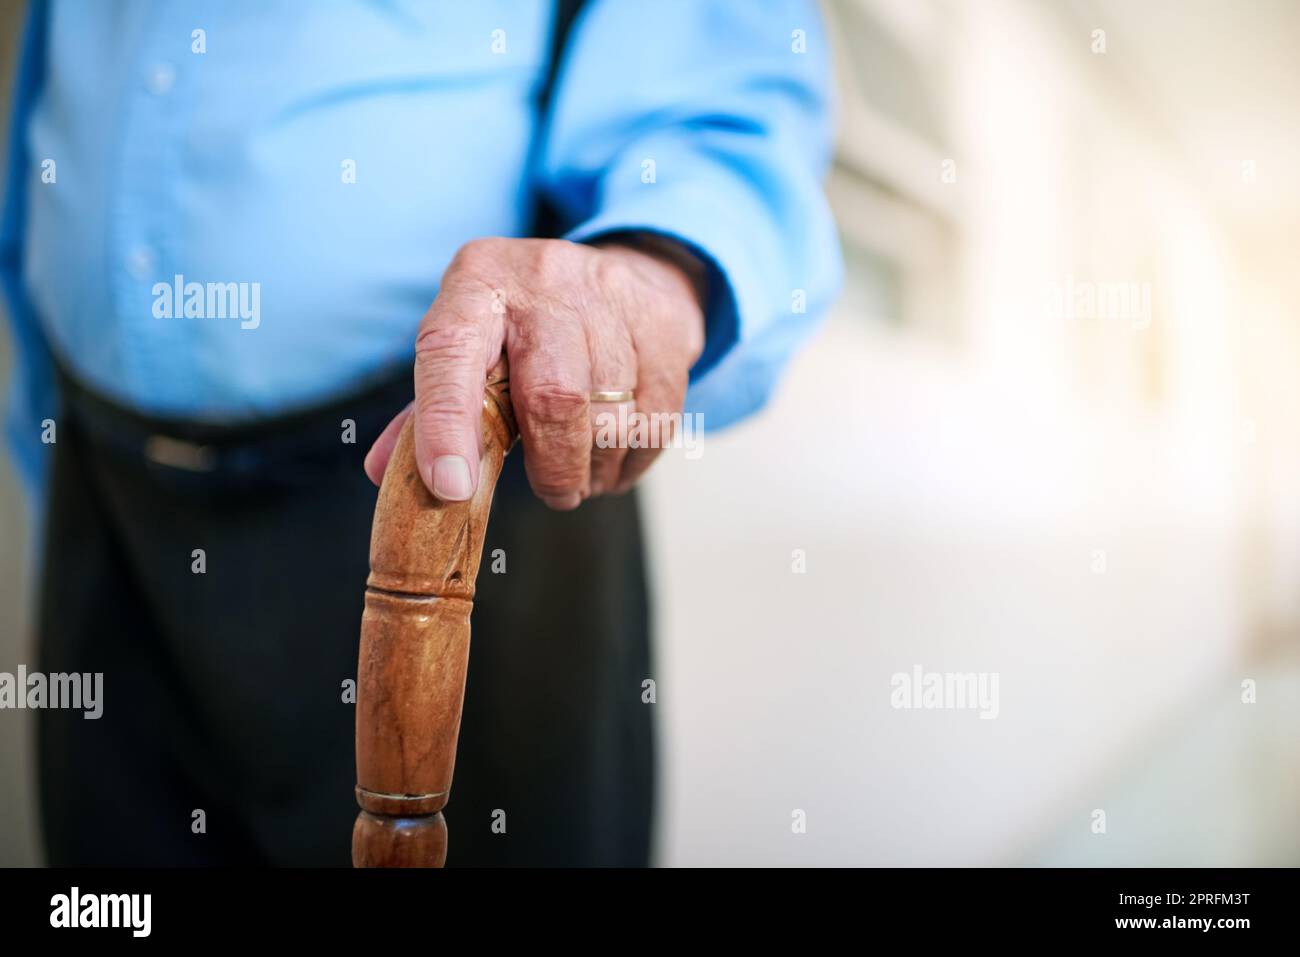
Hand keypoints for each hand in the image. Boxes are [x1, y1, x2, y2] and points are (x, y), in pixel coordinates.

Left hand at [364, 236, 706, 508]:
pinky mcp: (664, 322)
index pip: (450, 354)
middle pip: (555, 396)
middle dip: (555, 467)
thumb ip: (428, 410)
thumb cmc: (527, 328)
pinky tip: (617, 458)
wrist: (621, 273)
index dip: (445, 425)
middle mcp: (543, 278)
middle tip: (555, 493)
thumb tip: (387, 474)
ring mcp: (610, 295)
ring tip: (585, 475)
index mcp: (476, 283)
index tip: (450, 487)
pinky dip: (634, 458)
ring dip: (597, 468)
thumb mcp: (471, 348)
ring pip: (612, 416)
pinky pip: (658, 418)